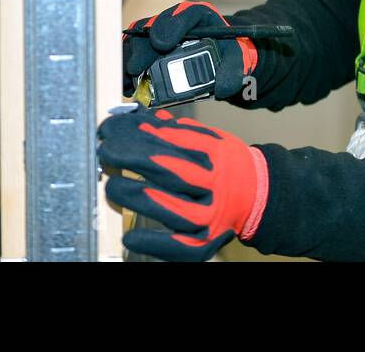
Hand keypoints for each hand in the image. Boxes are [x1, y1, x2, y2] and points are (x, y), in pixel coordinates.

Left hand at [97, 106, 268, 261]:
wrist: (258, 195)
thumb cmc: (227, 165)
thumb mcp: (212, 139)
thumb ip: (179, 131)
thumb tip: (143, 118)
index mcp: (217, 153)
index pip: (172, 139)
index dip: (138, 132)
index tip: (114, 128)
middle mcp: (215, 184)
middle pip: (169, 169)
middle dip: (132, 157)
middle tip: (105, 150)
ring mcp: (210, 215)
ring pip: (170, 207)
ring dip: (136, 195)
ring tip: (111, 185)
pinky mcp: (205, 241)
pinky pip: (177, 246)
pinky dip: (152, 241)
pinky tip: (129, 236)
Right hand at [121, 0, 256, 100]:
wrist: (221, 55)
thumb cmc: (228, 53)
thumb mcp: (237, 61)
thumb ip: (233, 72)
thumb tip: (221, 89)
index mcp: (199, 16)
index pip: (184, 14)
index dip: (170, 26)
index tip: (161, 43)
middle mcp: (175, 20)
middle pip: (153, 26)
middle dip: (143, 48)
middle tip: (135, 68)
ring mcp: (160, 32)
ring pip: (138, 39)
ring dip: (130, 59)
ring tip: (126, 80)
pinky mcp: (150, 47)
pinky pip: (134, 52)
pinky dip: (127, 67)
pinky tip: (125, 83)